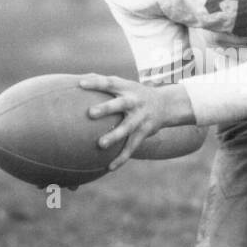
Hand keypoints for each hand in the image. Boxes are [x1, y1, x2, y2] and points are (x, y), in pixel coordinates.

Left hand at [77, 74, 191, 170]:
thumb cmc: (136, 93)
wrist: (166, 105)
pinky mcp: (144, 133)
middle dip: (106, 108)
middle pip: (120, 104)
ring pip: (127, 128)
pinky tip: (109, 167)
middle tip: (90, 113)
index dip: (96, 83)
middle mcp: (134, 102)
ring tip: (100, 144)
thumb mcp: (125, 84)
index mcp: (127, 88)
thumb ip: (105, 83)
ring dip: (114, 136)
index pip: (110, 83)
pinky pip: (132, 147)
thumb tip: (79, 79)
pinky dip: (122, 158)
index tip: (80, 84)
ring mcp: (140, 118)